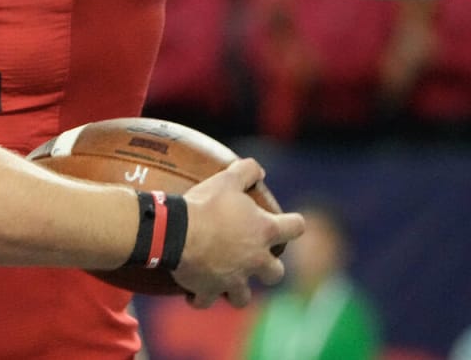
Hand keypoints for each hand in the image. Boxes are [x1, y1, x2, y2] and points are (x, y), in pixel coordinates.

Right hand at [172, 158, 303, 307]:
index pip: (296, 228)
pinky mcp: (210, 290)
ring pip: (244, 297)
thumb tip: (258, 170)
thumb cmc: (204, 205)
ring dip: (236, 291)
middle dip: (269, 269)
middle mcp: (255, 259)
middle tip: (255, 259)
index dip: (293, 224)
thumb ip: (247, 171)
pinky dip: (201, 298)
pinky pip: (206, 301)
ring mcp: (234, 279)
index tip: (287, 224)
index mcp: (264, 230)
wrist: (175, 231)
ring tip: (226, 282)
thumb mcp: (226, 179)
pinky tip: (194, 293)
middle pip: (276, 273)